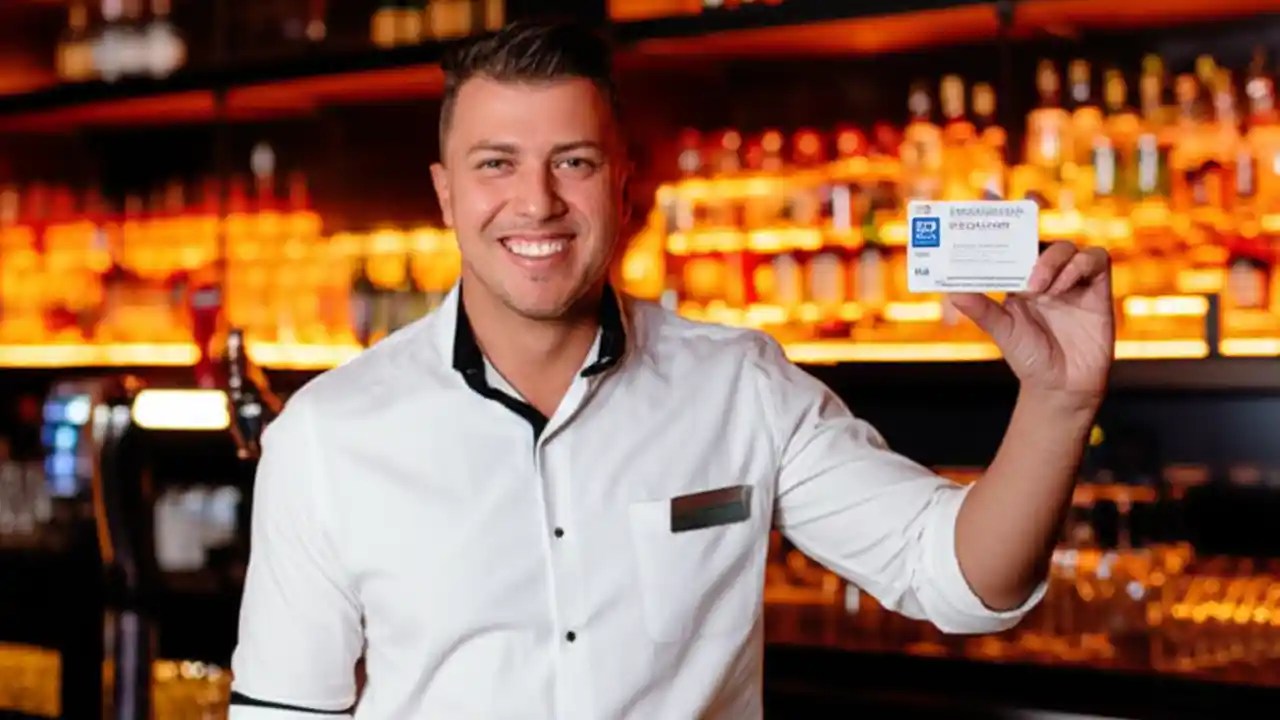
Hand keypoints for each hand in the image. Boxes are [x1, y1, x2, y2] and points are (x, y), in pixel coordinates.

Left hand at [950, 241, 1114, 409]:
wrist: (1062, 386)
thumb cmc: (1029, 356)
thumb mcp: (1001, 330)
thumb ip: (980, 309)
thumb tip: (953, 292)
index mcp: (1021, 281)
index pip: (1016, 248)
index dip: (1005, 239)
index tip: (990, 236)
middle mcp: (1047, 277)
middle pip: (1042, 243)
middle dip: (1030, 249)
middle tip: (1019, 272)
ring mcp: (1073, 281)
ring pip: (1068, 248)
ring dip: (1053, 261)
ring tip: (1039, 289)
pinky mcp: (1097, 289)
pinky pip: (1097, 260)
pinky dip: (1079, 266)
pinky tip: (1061, 289)